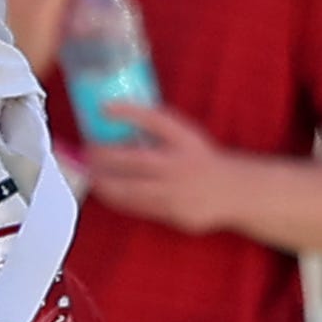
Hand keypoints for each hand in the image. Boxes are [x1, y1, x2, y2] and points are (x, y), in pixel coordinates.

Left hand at [77, 100, 247, 232]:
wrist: (234, 191)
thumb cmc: (201, 160)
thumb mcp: (186, 137)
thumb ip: (157, 130)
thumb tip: (114, 119)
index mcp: (187, 140)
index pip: (156, 120)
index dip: (129, 112)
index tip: (103, 108)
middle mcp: (182, 165)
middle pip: (136, 160)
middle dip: (105, 157)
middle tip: (87, 151)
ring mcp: (179, 192)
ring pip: (132, 190)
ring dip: (105, 183)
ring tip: (90, 174)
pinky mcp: (175, 213)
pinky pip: (139, 207)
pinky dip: (119, 199)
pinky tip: (107, 192)